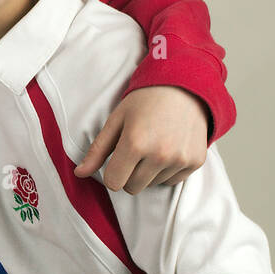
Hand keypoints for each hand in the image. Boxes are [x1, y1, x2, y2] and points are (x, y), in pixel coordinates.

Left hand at [74, 86, 209, 192]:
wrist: (184, 85)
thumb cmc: (145, 100)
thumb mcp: (116, 120)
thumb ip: (97, 150)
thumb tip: (79, 174)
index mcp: (135, 144)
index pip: (113, 183)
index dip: (112, 172)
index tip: (117, 159)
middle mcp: (159, 155)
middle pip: (132, 188)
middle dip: (129, 174)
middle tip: (136, 150)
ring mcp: (180, 159)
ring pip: (152, 185)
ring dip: (149, 172)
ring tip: (154, 145)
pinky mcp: (195, 162)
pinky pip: (173, 181)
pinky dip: (167, 170)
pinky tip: (169, 147)